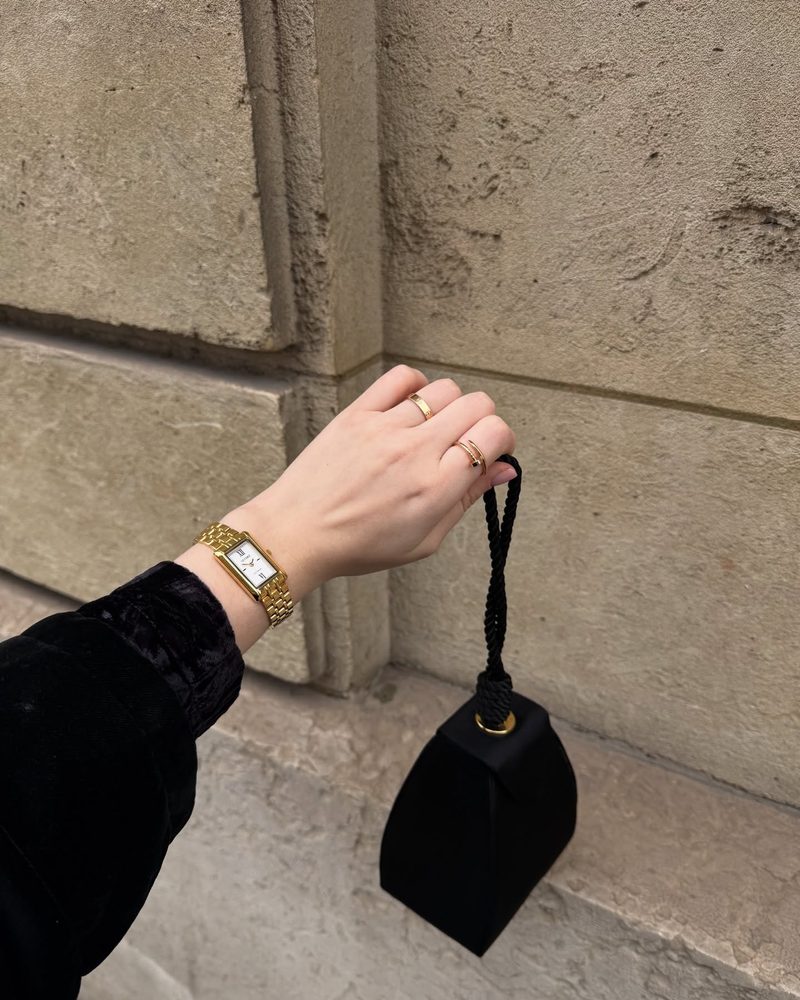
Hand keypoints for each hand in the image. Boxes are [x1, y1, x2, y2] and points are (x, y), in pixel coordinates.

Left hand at [242, 364, 516, 588]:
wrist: (297, 533)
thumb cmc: (360, 545)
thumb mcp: (424, 539)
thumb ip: (467, 500)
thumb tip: (504, 469)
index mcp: (436, 488)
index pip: (493, 435)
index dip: (501, 440)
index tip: (491, 450)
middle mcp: (415, 452)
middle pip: (476, 405)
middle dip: (482, 421)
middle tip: (465, 441)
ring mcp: (385, 428)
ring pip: (443, 389)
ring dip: (450, 406)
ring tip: (433, 428)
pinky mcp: (358, 414)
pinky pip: (401, 378)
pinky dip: (416, 384)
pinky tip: (411, 405)